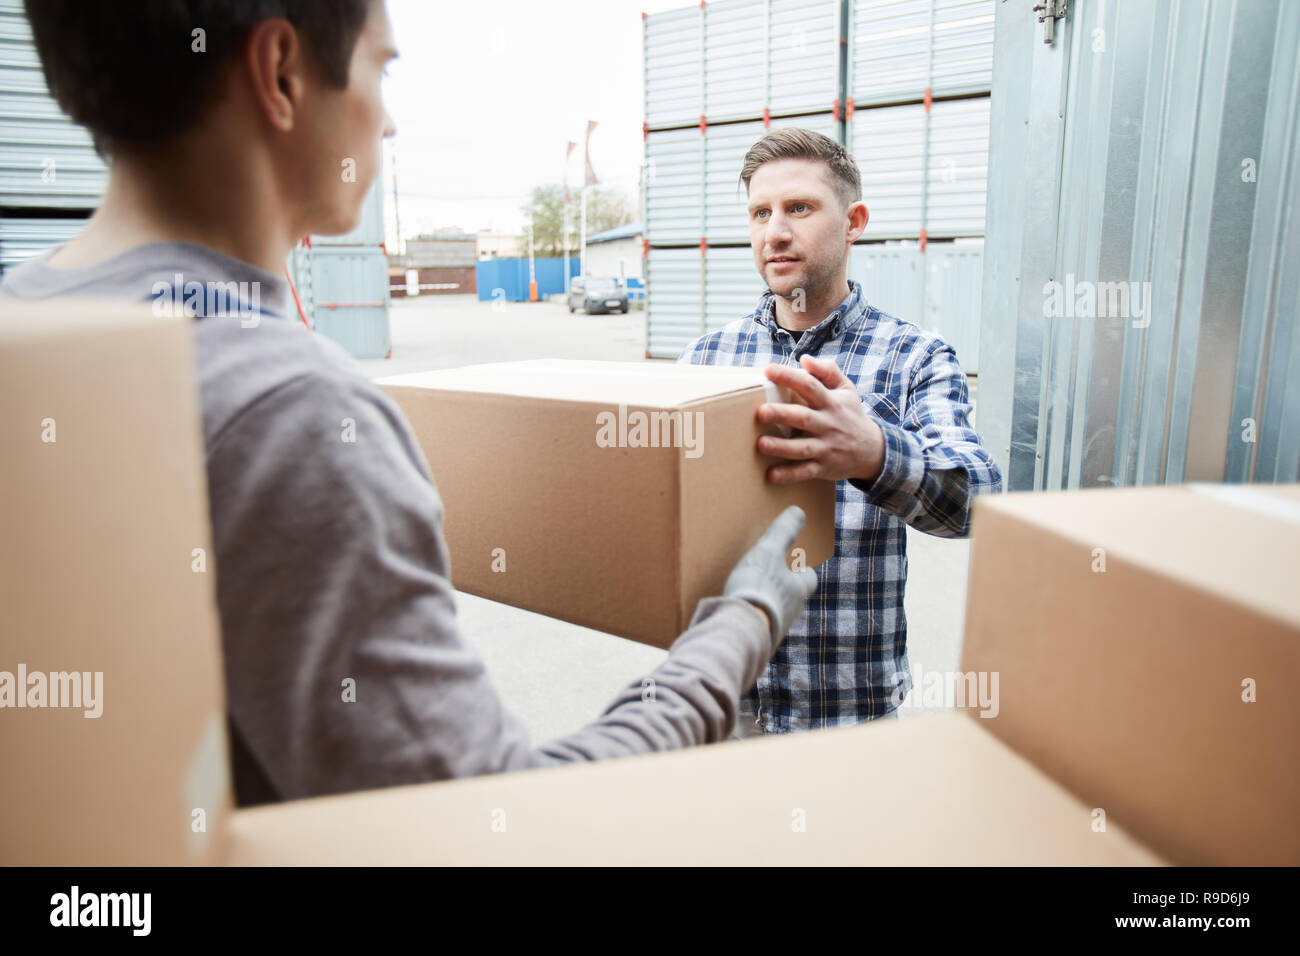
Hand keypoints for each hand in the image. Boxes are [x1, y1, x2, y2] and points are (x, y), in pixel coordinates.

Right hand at [723, 506, 818, 651]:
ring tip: (753, 596)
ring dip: (769, 605)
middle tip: (772, 578)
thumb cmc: (758, 586)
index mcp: (798, 588)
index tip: (799, 564)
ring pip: (778, 613)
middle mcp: (793, 610)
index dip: (803, 570)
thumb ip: (783, 532)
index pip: (809, 579)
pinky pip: (760, 627)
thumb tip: (799, 511)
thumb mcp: (768, 552)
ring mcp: (777, 628)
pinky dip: (755, 619)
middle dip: (785, 588)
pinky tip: (741, 615)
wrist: (741, 630)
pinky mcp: (760, 641)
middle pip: (794, 597)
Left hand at [756, 355, 884, 483]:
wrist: (873, 450)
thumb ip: (828, 371)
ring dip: (781, 447)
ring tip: (761, 443)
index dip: (789, 377)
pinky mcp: (823, 467)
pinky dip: (788, 475)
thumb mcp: (847, 389)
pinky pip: (805, 472)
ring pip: (802, 447)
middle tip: (760, 412)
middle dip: (782, 415)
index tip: (768, 370)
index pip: (809, 386)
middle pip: (803, 418)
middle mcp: (827, 425)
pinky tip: (771, 474)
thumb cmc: (851, 415)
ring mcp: (826, 447)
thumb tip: (805, 359)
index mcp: (830, 403)